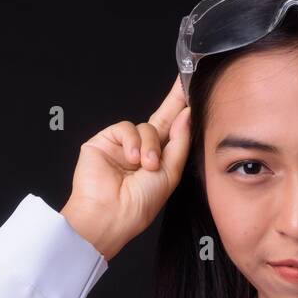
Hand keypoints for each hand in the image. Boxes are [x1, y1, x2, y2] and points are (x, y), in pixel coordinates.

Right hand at [60, 75, 192, 260]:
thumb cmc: (140, 204)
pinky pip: (126, 127)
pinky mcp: (104, 141)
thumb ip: (180, 141)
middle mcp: (141, 151)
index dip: (183, 112)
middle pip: (160, 119)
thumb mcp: (170, 173)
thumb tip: (186, 114)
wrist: (111, 214)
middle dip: (173, 102)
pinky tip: (132, 158)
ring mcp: (122, 146)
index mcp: (158, 161)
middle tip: (184, 83)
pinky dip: (132, 141)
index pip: (173, 131)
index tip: (193, 93)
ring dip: (149, 145)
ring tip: (145, 166)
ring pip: (145, 126)